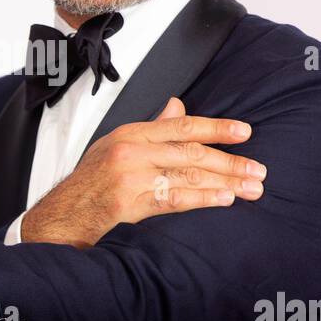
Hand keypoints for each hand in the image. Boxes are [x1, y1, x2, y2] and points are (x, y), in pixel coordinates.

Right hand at [20, 97, 264, 247]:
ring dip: (223, 182)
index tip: (245, 132)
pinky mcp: (128, 202)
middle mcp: (131, 150)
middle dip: (229, 161)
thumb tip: (178, 106)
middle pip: (190, 151)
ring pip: (187, 174)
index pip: (181, 125)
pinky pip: (173, 198)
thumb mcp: (117, 145)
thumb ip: (152, 128)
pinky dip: (201, 198)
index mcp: (131, 133)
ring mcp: (129, 176)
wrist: (62, 215)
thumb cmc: (91, 182)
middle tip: (258, 169)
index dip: (216, 128)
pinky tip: (224, 200)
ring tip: (250, 188)